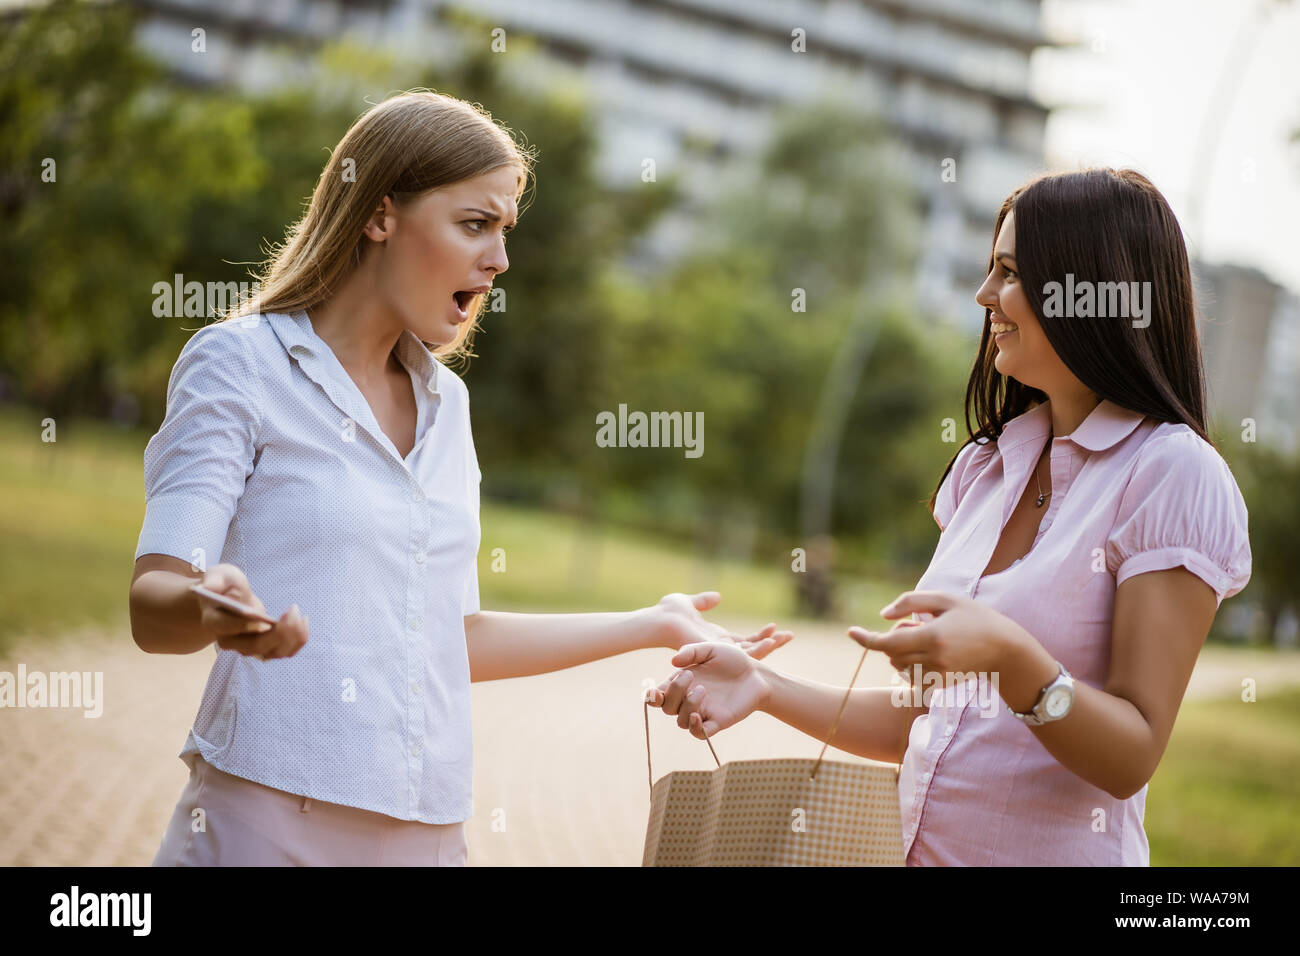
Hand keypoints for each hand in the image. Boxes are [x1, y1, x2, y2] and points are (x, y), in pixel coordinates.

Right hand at [195, 564, 308, 661]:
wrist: (230, 599)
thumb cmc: (225, 585)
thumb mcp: (219, 575)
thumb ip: (214, 579)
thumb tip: (208, 588)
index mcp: (214, 622)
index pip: (229, 627)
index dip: (248, 623)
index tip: (264, 613)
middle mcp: (229, 641)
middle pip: (255, 646)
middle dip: (278, 632)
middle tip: (293, 611)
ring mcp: (247, 648)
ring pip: (272, 653)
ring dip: (291, 637)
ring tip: (300, 615)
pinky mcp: (264, 648)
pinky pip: (284, 651)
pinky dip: (297, 640)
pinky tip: (303, 621)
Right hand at [645, 641, 771, 738]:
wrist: (757, 674)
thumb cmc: (733, 660)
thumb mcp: (711, 649)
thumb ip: (692, 651)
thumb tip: (673, 662)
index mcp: (682, 683)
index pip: (659, 695)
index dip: (652, 696)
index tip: (654, 690)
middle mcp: (689, 699)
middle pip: (667, 707)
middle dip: (674, 692)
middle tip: (690, 675)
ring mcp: (703, 712)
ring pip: (681, 721)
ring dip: (686, 706)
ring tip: (703, 690)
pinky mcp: (717, 722)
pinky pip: (698, 733)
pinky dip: (695, 727)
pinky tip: (699, 715)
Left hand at [653, 591, 792, 658]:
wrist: (660, 621)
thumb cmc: (669, 613)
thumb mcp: (690, 602)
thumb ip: (705, 601)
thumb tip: (718, 596)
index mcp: (716, 640)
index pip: (743, 640)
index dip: (759, 635)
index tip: (775, 628)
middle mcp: (720, 650)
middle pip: (752, 647)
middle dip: (772, 641)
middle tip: (790, 634)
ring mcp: (721, 653)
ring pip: (753, 651)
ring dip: (771, 644)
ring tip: (788, 635)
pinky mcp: (719, 653)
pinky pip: (744, 653)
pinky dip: (760, 647)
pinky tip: (773, 640)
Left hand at [847, 590, 1026, 682]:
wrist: (1006, 650)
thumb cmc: (975, 617)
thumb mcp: (945, 599)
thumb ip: (911, 601)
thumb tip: (883, 615)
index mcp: (933, 636)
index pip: (889, 642)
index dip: (867, 639)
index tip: (851, 632)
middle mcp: (934, 659)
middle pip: (891, 654)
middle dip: (891, 638)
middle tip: (913, 625)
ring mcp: (938, 674)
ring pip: (900, 666)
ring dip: (901, 651)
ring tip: (926, 637)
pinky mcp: (942, 684)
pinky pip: (913, 675)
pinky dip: (912, 663)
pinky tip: (930, 652)